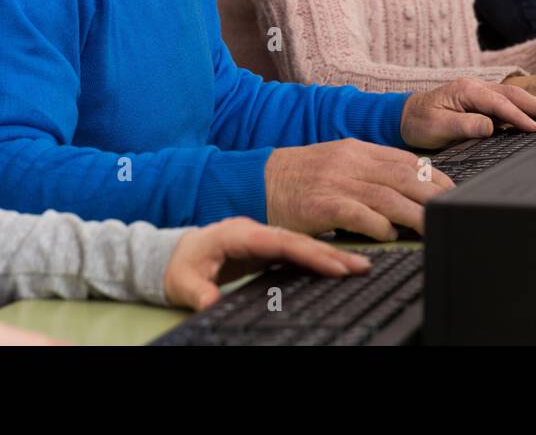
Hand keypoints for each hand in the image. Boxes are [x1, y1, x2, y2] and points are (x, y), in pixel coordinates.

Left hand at [163, 217, 372, 309]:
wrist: (173, 255)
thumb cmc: (180, 266)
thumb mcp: (183, 282)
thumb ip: (198, 292)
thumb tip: (211, 303)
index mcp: (238, 234)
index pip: (281, 242)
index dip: (310, 253)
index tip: (335, 266)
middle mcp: (255, 231)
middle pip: (299, 241)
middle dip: (331, 253)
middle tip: (361, 265)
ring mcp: (262, 238)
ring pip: (302, 244)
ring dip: (330, 254)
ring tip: (359, 265)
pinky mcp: (266, 248)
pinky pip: (297, 251)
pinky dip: (318, 258)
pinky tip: (337, 266)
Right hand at [265, 139, 453, 240]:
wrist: (256, 181)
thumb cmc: (299, 177)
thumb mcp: (336, 162)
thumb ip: (368, 170)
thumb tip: (405, 188)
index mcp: (356, 149)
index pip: (405, 159)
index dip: (433, 175)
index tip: (450, 190)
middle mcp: (350, 162)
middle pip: (403, 177)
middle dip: (432, 195)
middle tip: (451, 209)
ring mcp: (336, 182)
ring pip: (387, 197)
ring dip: (414, 214)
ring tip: (431, 227)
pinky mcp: (321, 205)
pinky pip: (358, 214)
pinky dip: (378, 225)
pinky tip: (390, 234)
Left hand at [399, 77, 535, 149]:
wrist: (405, 117)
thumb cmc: (419, 121)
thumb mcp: (437, 126)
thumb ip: (464, 125)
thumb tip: (491, 126)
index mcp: (467, 90)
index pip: (499, 103)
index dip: (518, 116)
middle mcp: (478, 87)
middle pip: (515, 95)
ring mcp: (483, 93)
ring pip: (517, 98)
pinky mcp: (485, 103)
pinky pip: (512, 104)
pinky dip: (531, 110)